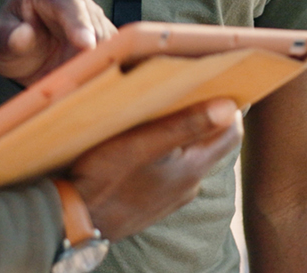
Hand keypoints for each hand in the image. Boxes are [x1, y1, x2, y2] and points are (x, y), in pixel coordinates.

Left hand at [0, 0, 116, 85]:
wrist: (19, 49)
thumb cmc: (7, 39)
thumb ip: (8, 38)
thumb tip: (23, 35)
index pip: (69, 4)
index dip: (79, 24)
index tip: (88, 46)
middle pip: (95, 22)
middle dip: (93, 50)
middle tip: (83, 78)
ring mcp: (91, 14)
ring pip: (108, 38)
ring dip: (99, 61)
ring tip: (82, 84)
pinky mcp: (101, 33)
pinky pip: (112, 50)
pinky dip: (105, 66)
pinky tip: (91, 81)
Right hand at [67, 98, 242, 240]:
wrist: (74, 222)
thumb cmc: (105, 178)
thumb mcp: (142, 143)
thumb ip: (186, 124)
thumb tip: (229, 107)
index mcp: (193, 168)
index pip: (231, 132)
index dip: (228, 106)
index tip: (214, 84)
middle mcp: (190, 185)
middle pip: (210, 142)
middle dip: (201, 116)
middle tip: (182, 92)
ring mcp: (172, 197)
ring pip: (188, 156)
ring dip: (180, 135)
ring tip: (157, 116)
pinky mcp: (154, 203)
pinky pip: (169, 172)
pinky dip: (164, 154)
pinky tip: (141, 146)